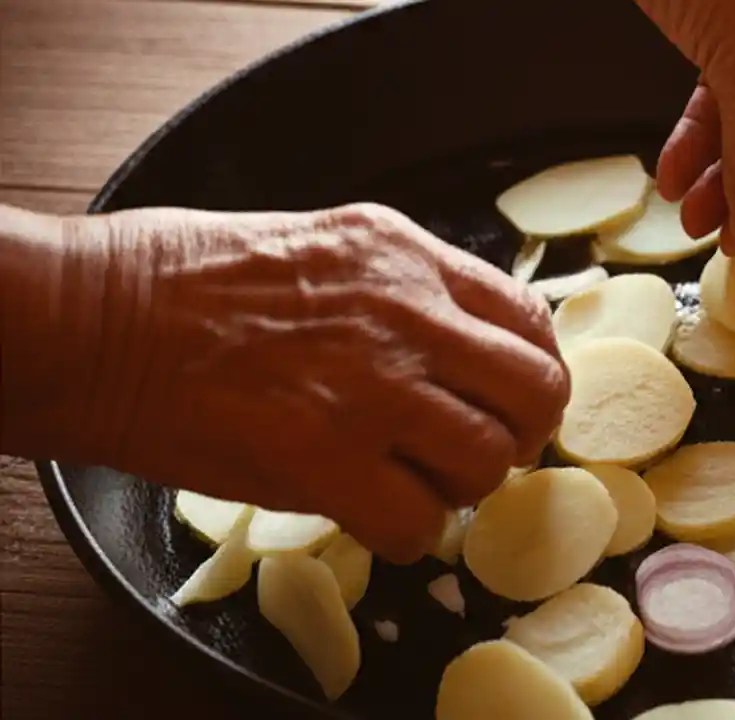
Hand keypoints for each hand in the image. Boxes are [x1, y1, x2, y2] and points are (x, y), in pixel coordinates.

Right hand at [28, 203, 568, 562]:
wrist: (101, 322)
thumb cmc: (191, 279)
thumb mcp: (325, 243)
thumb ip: (406, 287)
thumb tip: (466, 343)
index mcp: (408, 258)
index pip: (529, 321)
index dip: (531, 373)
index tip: (508, 400)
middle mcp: (409, 317)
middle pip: (535, 393)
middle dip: (520, 434)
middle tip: (478, 451)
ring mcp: (373, 391)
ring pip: (487, 462)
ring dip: (461, 487)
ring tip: (416, 483)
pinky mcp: (326, 461)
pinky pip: (418, 523)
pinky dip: (406, 533)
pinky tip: (372, 515)